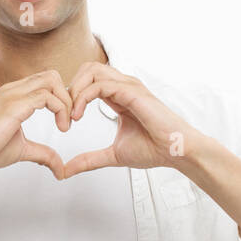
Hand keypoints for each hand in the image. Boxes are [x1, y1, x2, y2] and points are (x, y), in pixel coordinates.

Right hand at [0, 70, 72, 181]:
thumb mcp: (22, 149)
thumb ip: (43, 153)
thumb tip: (61, 169)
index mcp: (14, 94)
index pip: (46, 81)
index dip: (62, 97)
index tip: (67, 120)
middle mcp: (13, 90)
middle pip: (51, 75)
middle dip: (68, 95)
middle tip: (72, 119)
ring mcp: (12, 95)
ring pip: (51, 81)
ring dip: (66, 102)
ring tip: (66, 125)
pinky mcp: (13, 107)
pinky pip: (46, 97)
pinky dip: (61, 110)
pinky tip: (61, 127)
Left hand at [63, 62, 198, 175]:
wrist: (176, 151)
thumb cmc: (153, 149)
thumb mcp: (112, 155)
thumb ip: (88, 160)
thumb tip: (65, 171)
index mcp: (118, 95)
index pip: (88, 80)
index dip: (72, 95)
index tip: (65, 120)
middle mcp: (123, 85)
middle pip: (87, 68)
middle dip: (70, 87)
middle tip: (64, 113)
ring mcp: (128, 86)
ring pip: (91, 71)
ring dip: (74, 91)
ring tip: (71, 115)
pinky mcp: (132, 91)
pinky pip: (100, 85)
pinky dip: (83, 97)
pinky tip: (78, 116)